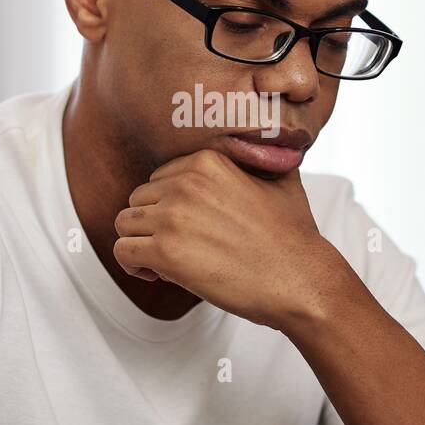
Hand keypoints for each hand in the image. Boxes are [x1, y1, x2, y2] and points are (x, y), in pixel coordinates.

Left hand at [113, 149, 341, 329]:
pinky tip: (158, 275)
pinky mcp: (165, 252)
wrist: (301, 278)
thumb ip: (260, 159)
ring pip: (125, 223)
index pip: (159, 178)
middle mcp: (185, 182)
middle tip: (179, 250)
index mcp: (207, 161)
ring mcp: (172, 216)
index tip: (189, 229)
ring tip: (165, 264)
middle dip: (153, 226)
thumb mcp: (282, 179)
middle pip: (138, 199)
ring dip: (140, 245)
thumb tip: (260, 147)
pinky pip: (123, 252)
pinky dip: (134, 267)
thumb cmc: (294, 237)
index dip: (169, 206)